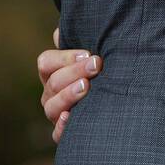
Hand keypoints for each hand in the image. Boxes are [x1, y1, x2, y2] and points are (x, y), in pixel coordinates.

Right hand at [38, 27, 101, 143]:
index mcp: (54, 72)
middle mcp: (51, 93)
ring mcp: (56, 114)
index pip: (46, 62)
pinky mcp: (64, 133)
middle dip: (74, 71)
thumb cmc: (102, 70)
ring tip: (86, 87)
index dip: (65, 57)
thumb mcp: (93, 54)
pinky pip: (57, 134)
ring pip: (51, 106)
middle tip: (96, 65)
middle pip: (53, 82)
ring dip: (68, 95)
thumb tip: (61, 30)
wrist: (118, 104)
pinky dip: (62, 127)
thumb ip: (81, 39)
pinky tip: (70, 118)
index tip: (88, 53)